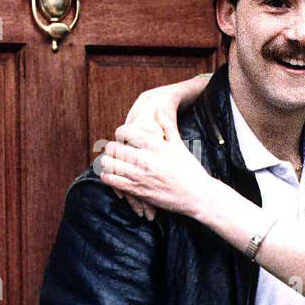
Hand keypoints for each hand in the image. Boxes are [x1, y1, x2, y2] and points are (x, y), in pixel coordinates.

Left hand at [98, 121, 216, 220]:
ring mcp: (141, 176)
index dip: (120, 132)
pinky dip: (107, 177)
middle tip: (112, 149)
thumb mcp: (179, 144)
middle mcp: (146, 159)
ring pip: (111, 165)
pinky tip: (108, 175)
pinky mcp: (138, 191)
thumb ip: (166, 126)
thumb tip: (158, 109)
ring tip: (107, 162)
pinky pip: (114, 182)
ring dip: (106, 163)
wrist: (198, 195)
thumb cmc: (190, 169)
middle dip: (111, 148)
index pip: (126, 132)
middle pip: (115, 148)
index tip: (121, 135)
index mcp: (155, 145)